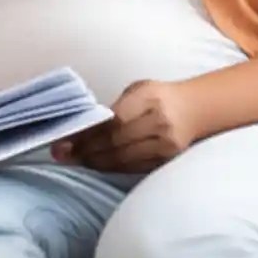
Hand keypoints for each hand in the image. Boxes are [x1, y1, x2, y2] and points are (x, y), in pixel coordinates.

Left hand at [53, 80, 203, 173]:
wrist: (195, 109)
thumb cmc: (159, 96)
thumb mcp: (137, 91)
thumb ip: (113, 107)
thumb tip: (80, 128)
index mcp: (149, 98)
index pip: (112, 120)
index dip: (88, 133)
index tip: (65, 139)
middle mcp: (159, 122)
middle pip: (116, 142)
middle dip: (86, 150)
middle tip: (62, 154)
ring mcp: (166, 144)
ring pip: (123, 158)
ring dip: (95, 161)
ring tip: (75, 159)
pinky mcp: (167, 159)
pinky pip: (134, 166)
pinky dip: (112, 166)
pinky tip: (96, 164)